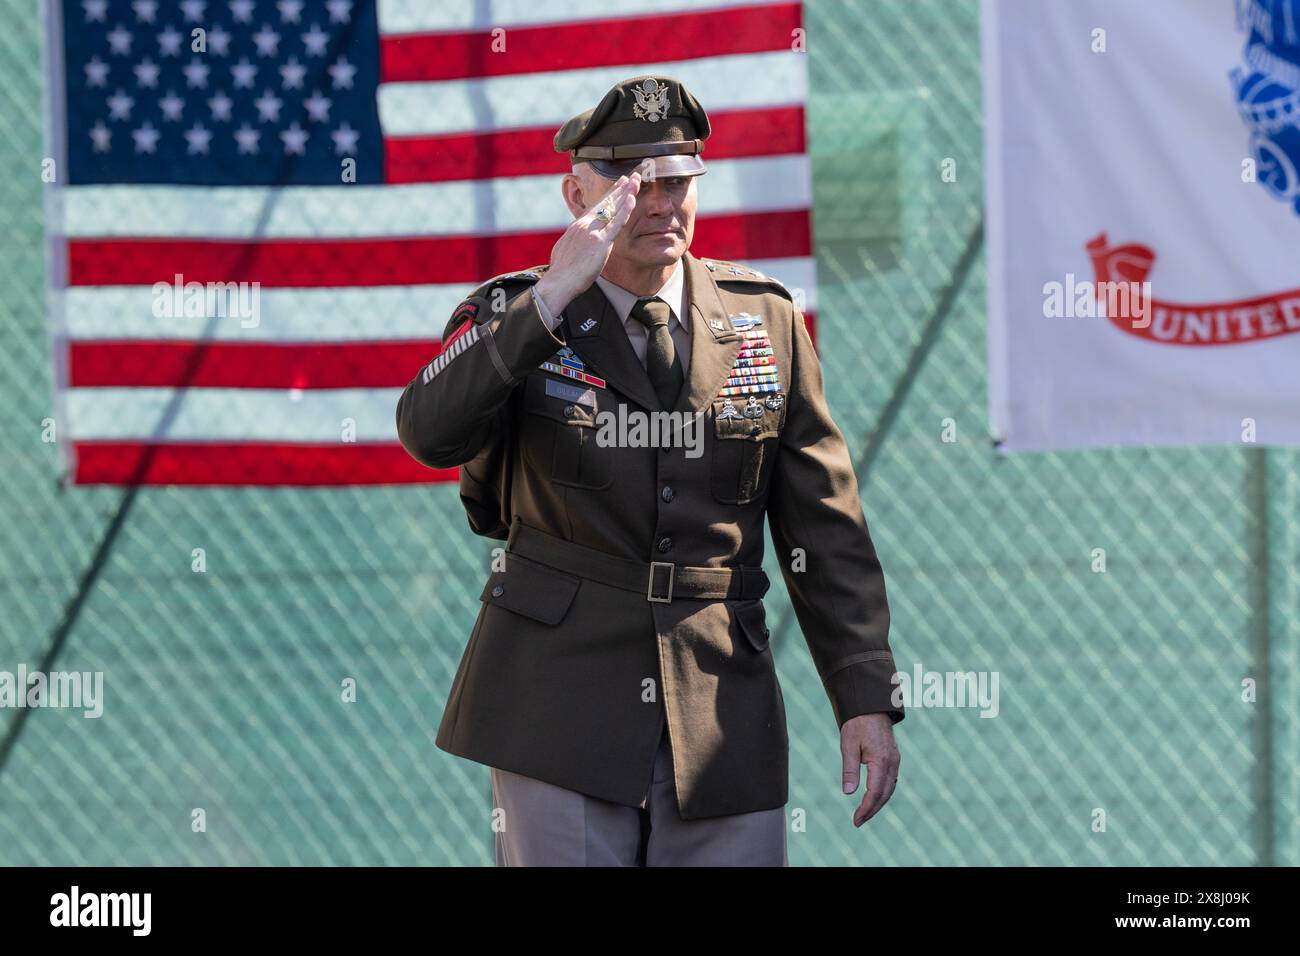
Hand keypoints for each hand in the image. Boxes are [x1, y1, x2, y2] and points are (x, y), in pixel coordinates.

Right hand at [534, 172, 640, 315]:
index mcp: (576, 227)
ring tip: (636, 179)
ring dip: (626, 192)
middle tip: (629, 176)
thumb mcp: (565, 252)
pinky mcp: (600, 241)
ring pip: (612, 207)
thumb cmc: (561, 273)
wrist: (558, 282)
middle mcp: (584, 224)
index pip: (595, 207)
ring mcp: (592, 231)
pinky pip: (616, 222)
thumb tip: (576, 245)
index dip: (608, 196)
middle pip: (604, 202)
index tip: (617, 187)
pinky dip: (625, 208)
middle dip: (618, 188)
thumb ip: (574, 244)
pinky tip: (632, 197)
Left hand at [840, 712, 899, 825]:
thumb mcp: (848, 746)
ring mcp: (895, 760)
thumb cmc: (857, 724)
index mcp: (881, 760)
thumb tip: (848, 792)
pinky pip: (890, 781)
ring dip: (878, 803)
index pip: (875, 792)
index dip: (866, 808)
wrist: (870, 706)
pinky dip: (882, 792)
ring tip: (864, 813)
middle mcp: (892, 763)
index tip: (856, 820)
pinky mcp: (894, 758)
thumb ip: (850, 769)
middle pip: (884, 794)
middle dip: (872, 810)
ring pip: (889, 789)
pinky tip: (873, 798)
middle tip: (858, 821)